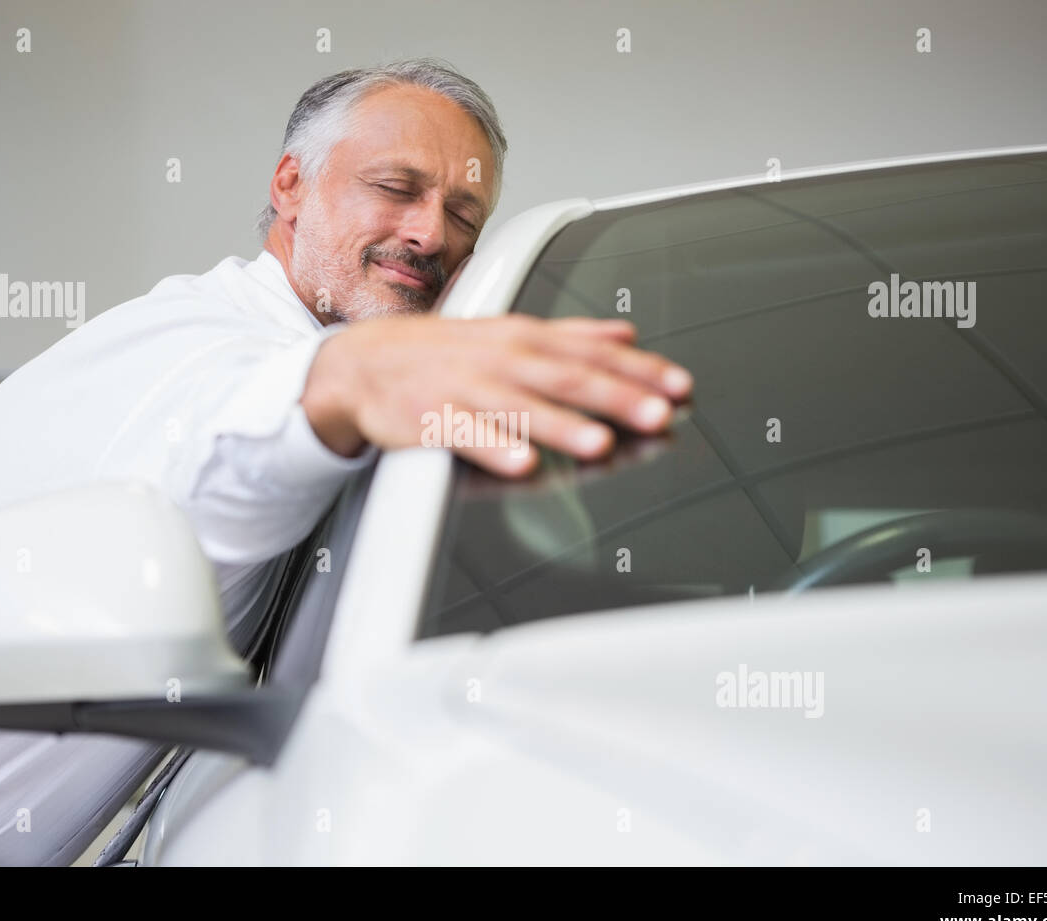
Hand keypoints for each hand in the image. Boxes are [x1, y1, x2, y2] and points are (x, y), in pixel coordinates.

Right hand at [300, 313, 692, 476]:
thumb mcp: (511, 332)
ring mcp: (467, 390)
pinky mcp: (433, 419)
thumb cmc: (446, 353)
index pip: (593, 352)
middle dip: (617, 397)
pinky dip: (496, 449)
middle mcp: (503, 361)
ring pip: (521, 407)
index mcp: (526, 339)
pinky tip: (523, 465)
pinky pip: (467, 436)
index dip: (640, 369)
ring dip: (563, 426)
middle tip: (659, 414)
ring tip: (600, 444)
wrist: (365, 363)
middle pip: (567, 378)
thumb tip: (626, 329)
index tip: (681, 387)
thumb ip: (572, 334)